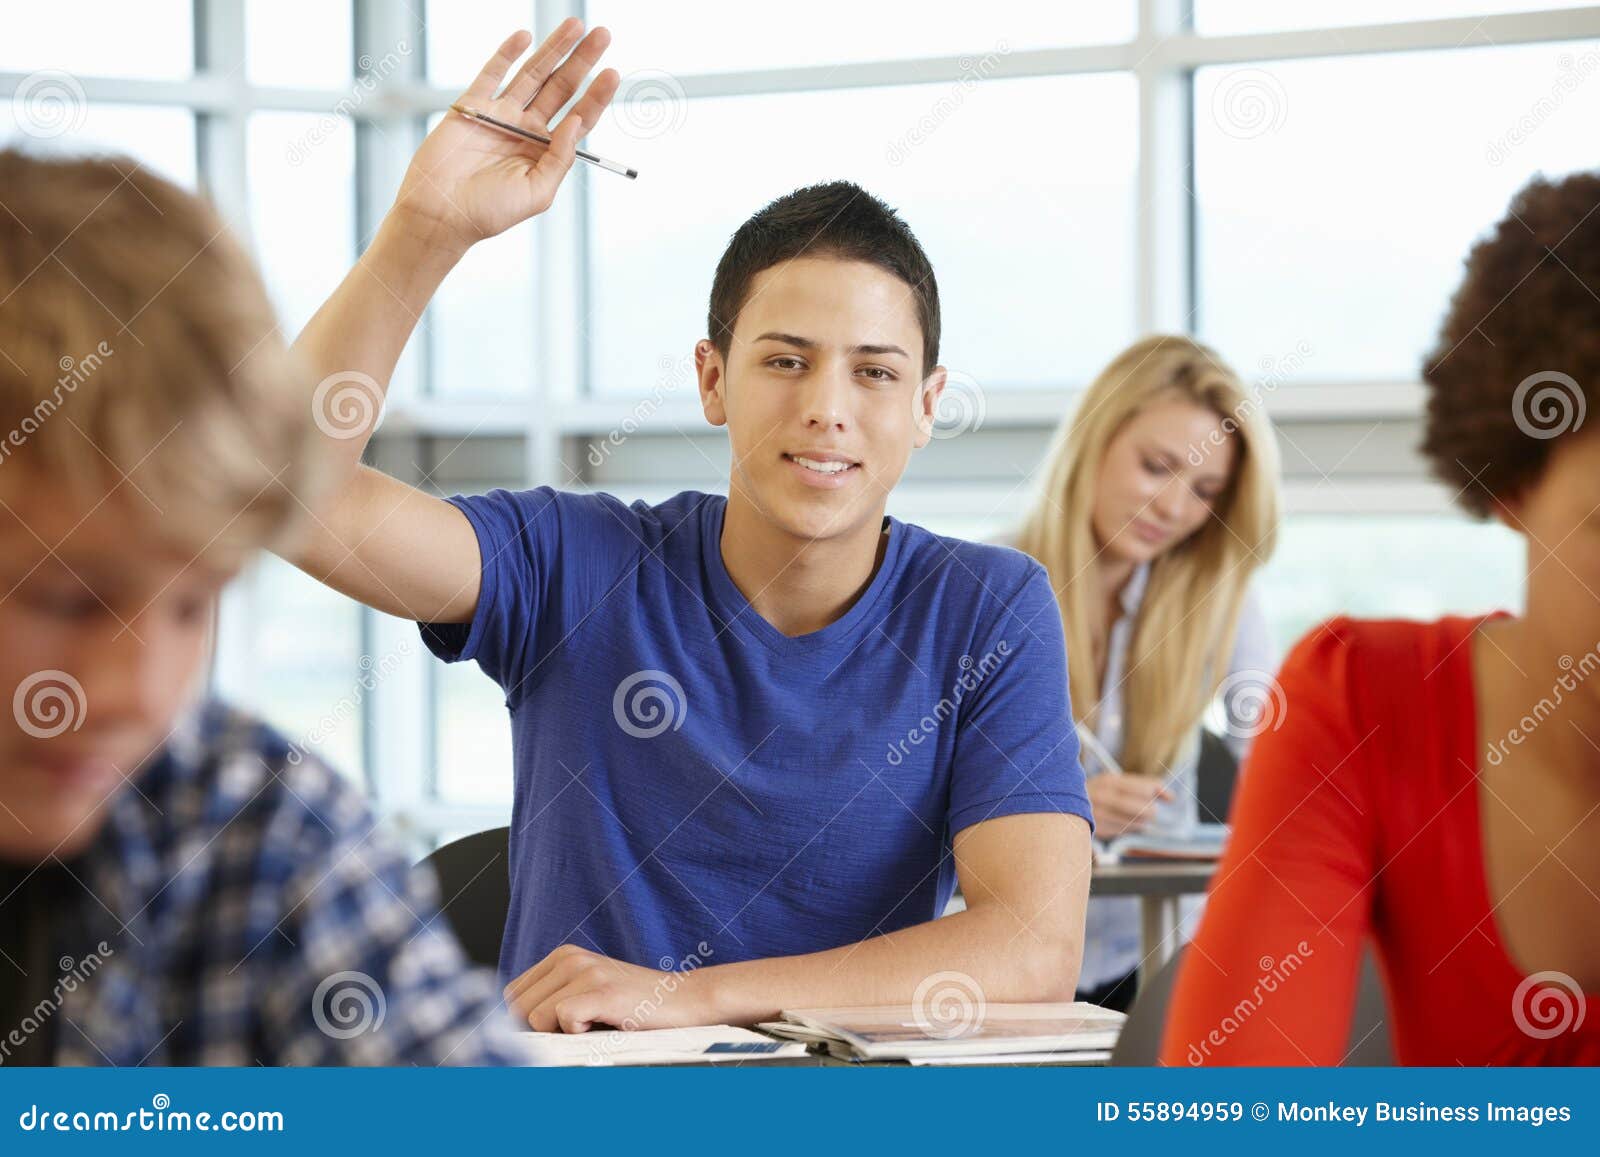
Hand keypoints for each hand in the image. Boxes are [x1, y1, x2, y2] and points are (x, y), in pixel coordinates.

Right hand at [390, 20, 619, 254]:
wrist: (441, 213)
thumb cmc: (488, 212)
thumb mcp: (537, 192)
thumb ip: (560, 159)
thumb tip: (575, 121)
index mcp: (545, 151)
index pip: (578, 116)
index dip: (596, 95)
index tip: (613, 73)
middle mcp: (526, 129)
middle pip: (562, 87)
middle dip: (583, 61)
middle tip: (603, 35)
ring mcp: (500, 114)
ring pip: (533, 73)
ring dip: (554, 49)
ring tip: (575, 26)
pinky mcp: (473, 105)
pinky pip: (492, 73)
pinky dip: (507, 53)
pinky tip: (526, 37)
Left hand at [504, 944, 716, 1032]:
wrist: (687, 1001)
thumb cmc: (636, 1006)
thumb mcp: (588, 992)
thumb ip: (552, 1000)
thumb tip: (508, 1031)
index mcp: (562, 957)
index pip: (511, 995)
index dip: (525, 1022)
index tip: (555, 1031)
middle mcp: (570, 958)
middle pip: (517, 1008)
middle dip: (540, 1031)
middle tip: (578, 1029)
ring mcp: (586, 971)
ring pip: (535, 1018)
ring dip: (561, 1033)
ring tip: (594, 1025)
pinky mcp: (602, 990)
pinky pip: (562, 1018)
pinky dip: (578, 1033)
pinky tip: (604, 1024)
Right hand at [1087, 772, 1172, 838]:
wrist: (1060, 804)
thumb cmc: (1094, 794)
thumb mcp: (1112, 783)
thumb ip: (1140, 785)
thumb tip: (1171, 797)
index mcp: (1109, 780)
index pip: (1145, 787)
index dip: (1160, 792)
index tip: (1170, 798)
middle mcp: (1104, 796)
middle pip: (1145, 809)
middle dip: (1151, 811)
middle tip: (1149, 810)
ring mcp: (1100, 814)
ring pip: (1138, 823)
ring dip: (1141, 822)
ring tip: (1133, 817)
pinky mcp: (1097, 830)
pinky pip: (1125, 832)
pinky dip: (1128, 829)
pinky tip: (1122, 824)